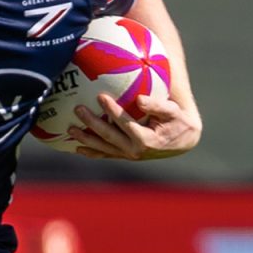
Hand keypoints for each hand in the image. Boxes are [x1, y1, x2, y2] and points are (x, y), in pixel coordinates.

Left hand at [67, 92, 201, 160]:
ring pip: (103, 147)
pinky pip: (105, 155)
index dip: (112, 111)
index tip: (101, 96)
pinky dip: (92, 152)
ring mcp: (128, 155)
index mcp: (146, 139)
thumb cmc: (178, 121)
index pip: (125, 123)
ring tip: (70, 128)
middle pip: (109, 136)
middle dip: (92, 123)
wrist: (182, 141)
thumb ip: (158, 106)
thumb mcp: (173, 112)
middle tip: (78, 108)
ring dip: (85, 139)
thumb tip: (139, 99)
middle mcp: (135, 150)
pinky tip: (77, 147)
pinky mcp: (125, 156)